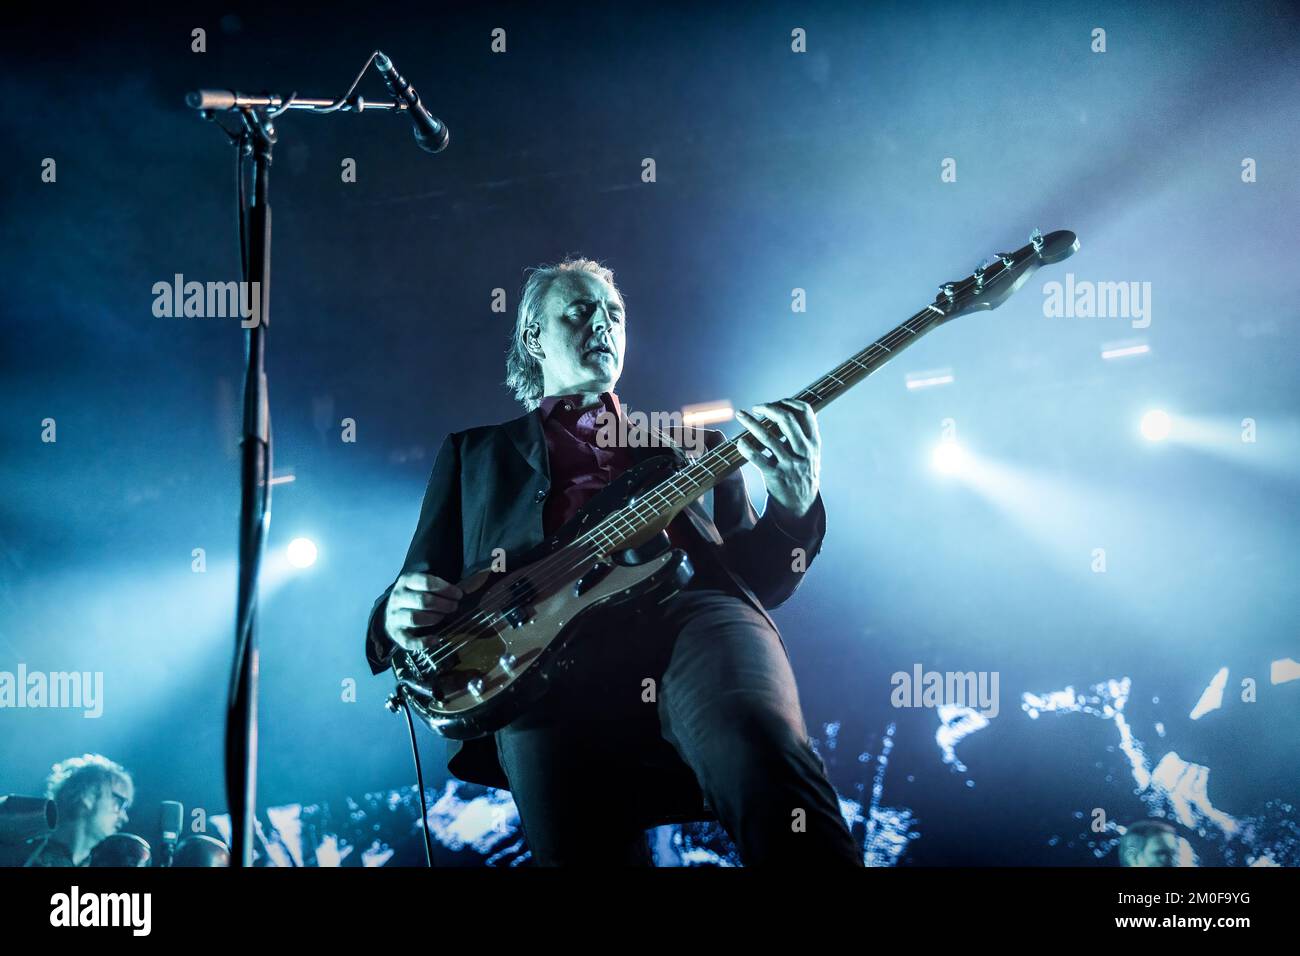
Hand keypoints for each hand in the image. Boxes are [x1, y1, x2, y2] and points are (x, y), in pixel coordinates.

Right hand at [384, 572, 463, 651]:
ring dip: (434, 618)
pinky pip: (408, 640)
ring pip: (415, 617)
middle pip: (423, 600)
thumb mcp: (422, 586)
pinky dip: (423, 642)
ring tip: (443, 618)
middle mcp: (398, 597)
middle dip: (444, 605)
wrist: (391, 612)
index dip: (446, 589)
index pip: (426, 581)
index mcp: (406, 581)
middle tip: (454, 607)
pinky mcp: (395, 633)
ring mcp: (394, 616)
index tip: (459, 595)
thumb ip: (441, 587)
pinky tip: (436, 639)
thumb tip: (472, 585)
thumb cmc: (415, 597)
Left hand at [733, 399, 820, 516]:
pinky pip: (758, 459)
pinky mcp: (776, 476)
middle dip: (768, 408)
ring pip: (768, 437)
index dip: (789, 402)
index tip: (776, 402)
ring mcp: (789, 464)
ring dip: (751, 423)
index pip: (806, 412)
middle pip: (786, 419)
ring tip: (740, 415)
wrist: (801, 508)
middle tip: (756, 407)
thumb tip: (794, 411)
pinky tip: (739, 442)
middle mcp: (803, 451)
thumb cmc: (802, 476)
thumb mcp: (812, 455)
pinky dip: (747, 448)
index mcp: (813, 443)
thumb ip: (805, 435)